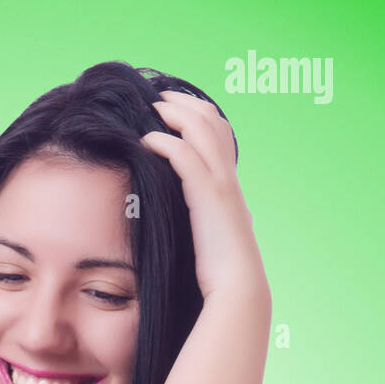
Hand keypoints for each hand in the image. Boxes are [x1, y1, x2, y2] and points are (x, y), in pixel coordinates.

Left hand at [140, 90, 269, 304]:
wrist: (237, 286)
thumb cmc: (220, 270)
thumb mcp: (211, 234)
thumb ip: (202, 217)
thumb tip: (189, 218)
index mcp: (228, 183)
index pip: (219, 131)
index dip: (197, 112)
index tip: (171, 107)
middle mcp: (228, 176)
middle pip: (212, 120)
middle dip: (184, 103)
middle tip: (157, 96)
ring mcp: (221, 184)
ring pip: (201, 129)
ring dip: (174, 114)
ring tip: (150, 109)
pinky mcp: (208, 197)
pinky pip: (186, 157)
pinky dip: (166, 143)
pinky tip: (147, 141)